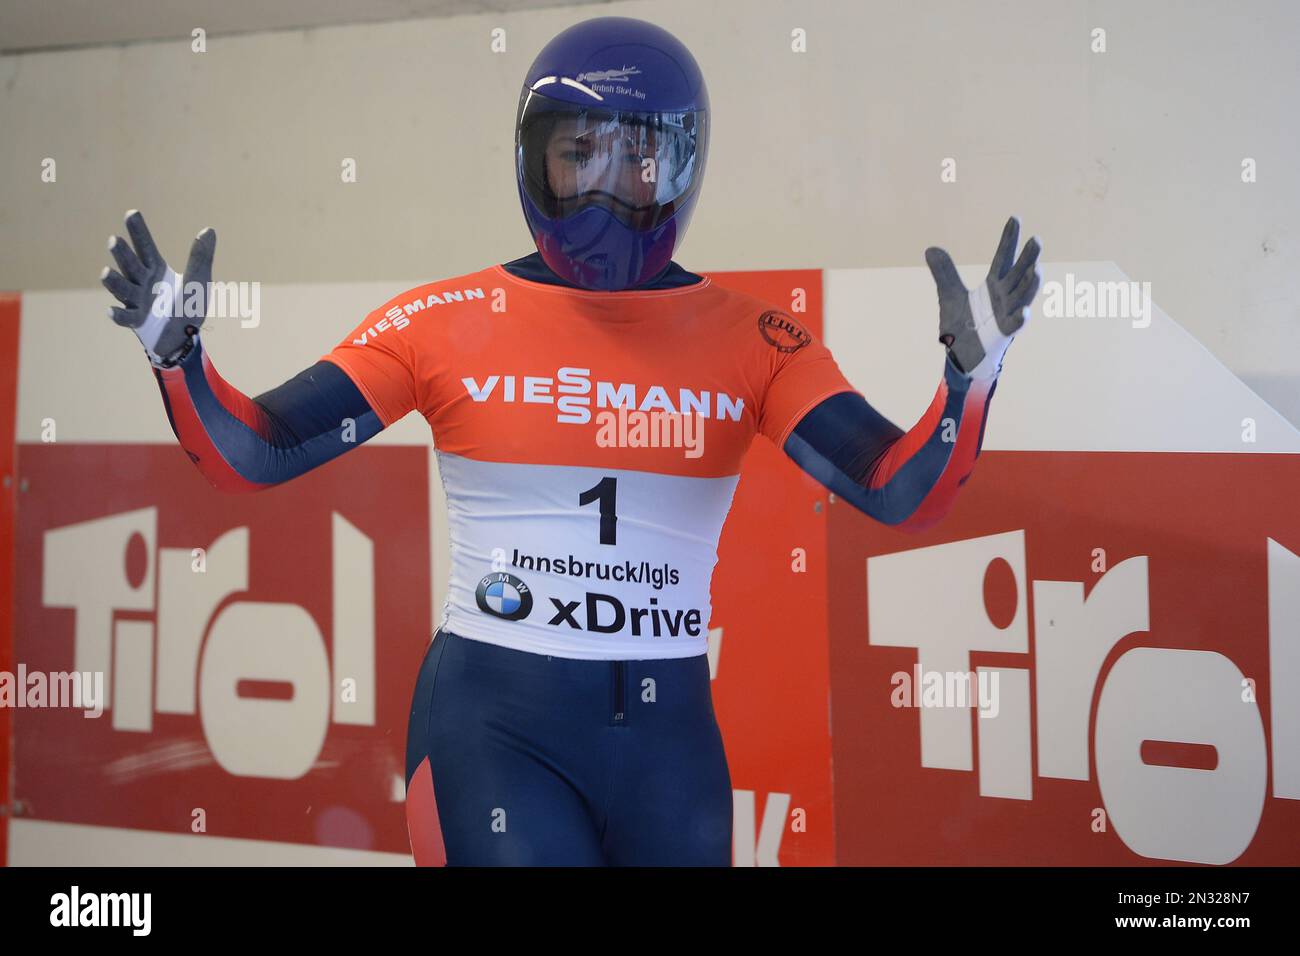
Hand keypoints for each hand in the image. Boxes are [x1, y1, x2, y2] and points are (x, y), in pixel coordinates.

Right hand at [102, 210, 215, 366]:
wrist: (185, 337)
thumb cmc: (188, 305)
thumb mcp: (199, 280)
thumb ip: (200, 257)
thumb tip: (209, 228)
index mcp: (156, 269)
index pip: (146, 247)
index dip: (139, 231)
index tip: (132, 212)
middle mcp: (142, 282)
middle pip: (131, 265)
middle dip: (122, 254)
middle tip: (114, 240)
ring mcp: (138, 302)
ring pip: (123, 289)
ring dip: (114, 281)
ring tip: (106, 273)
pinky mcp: (138, 322)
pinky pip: (126, 318)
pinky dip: (119, 315)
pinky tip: (111, 311)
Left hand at [926, 216, 1041, 380]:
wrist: (960, 354)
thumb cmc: (962, 325)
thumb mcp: (949, 295)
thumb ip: (944, 273)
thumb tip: (930, 249)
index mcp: (993, 285)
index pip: (1003, 257)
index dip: (1008, 240)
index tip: (1014, 218)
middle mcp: (1004, 296)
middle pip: (1018, 273)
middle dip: (1028, 258)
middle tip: (1036, 240)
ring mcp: (1007, 314)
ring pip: (1023, 296)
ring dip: (1031, 284)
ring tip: (1037, 269)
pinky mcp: (1004, 333)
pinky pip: (1014, 325)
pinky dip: (1020, 319)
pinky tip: (1024, 312)